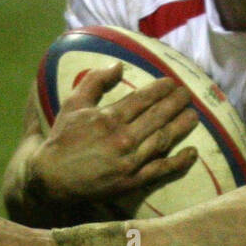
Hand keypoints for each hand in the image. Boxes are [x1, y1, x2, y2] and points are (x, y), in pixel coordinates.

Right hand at [28, 63, 199, 205]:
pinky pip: (161, 169)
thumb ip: (95, 81)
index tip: (172, 82)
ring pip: (163, 139)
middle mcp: (122, 138)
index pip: (142, 99)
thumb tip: (119, 65)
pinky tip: (193, 153)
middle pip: (157, 117)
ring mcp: (130, 161)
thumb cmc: (63, 138)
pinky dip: (179, 162)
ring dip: (181, 126)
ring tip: (194, 115)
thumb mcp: (73, 104)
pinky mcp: (133, 181)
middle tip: (188, 94)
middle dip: (176, 103)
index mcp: (109, 118)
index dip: (161, 89)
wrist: (51, 179)